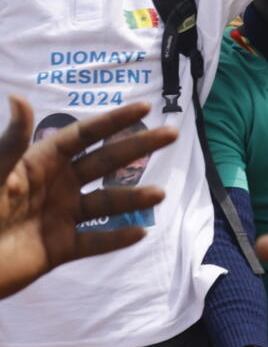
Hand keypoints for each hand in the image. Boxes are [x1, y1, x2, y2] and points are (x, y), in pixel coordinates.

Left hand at [0, 98, 175, 299]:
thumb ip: (12, 142)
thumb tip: (20, 97)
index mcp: (39, 164)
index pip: (83, 136)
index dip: (113, 122)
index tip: (144, 107)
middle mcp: (56, 187)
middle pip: (104, 163)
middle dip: (138, 148)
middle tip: (172, 135)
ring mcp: (59, 218)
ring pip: (105, 204)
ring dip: (133, 198)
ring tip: (159, 195)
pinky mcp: (59, 249)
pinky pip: (94, 242)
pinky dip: (116, 239)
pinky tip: (139, 232)